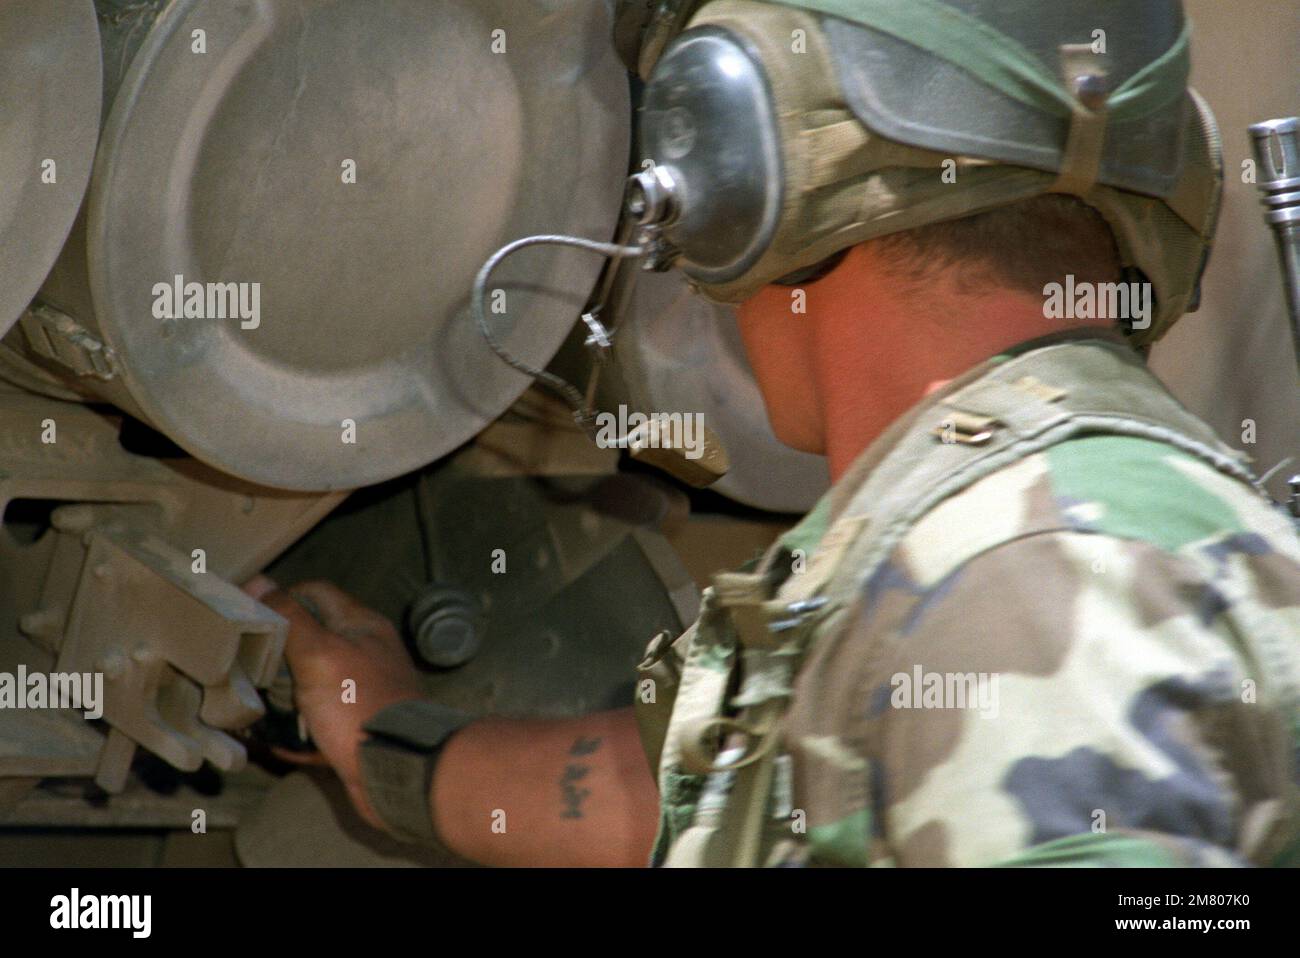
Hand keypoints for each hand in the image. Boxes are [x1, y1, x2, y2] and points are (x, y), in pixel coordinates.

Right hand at [244, 576, 425, 829]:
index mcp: (361, 625)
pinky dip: (293, 728)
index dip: (281, 599)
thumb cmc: (361, 704)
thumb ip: (290, 618)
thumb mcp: (320, 654)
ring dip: (280, 693)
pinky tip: (272, 738)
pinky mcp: (352, 724)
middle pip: (308, 638)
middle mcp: (363, 652)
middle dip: (275, 652)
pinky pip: (313, 719)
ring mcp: (359, 689)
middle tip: (244, 666)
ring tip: (252, 702)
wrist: (396, 768)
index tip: (248, 617)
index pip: (315, 592)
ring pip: (307, 681)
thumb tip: (259, 581)